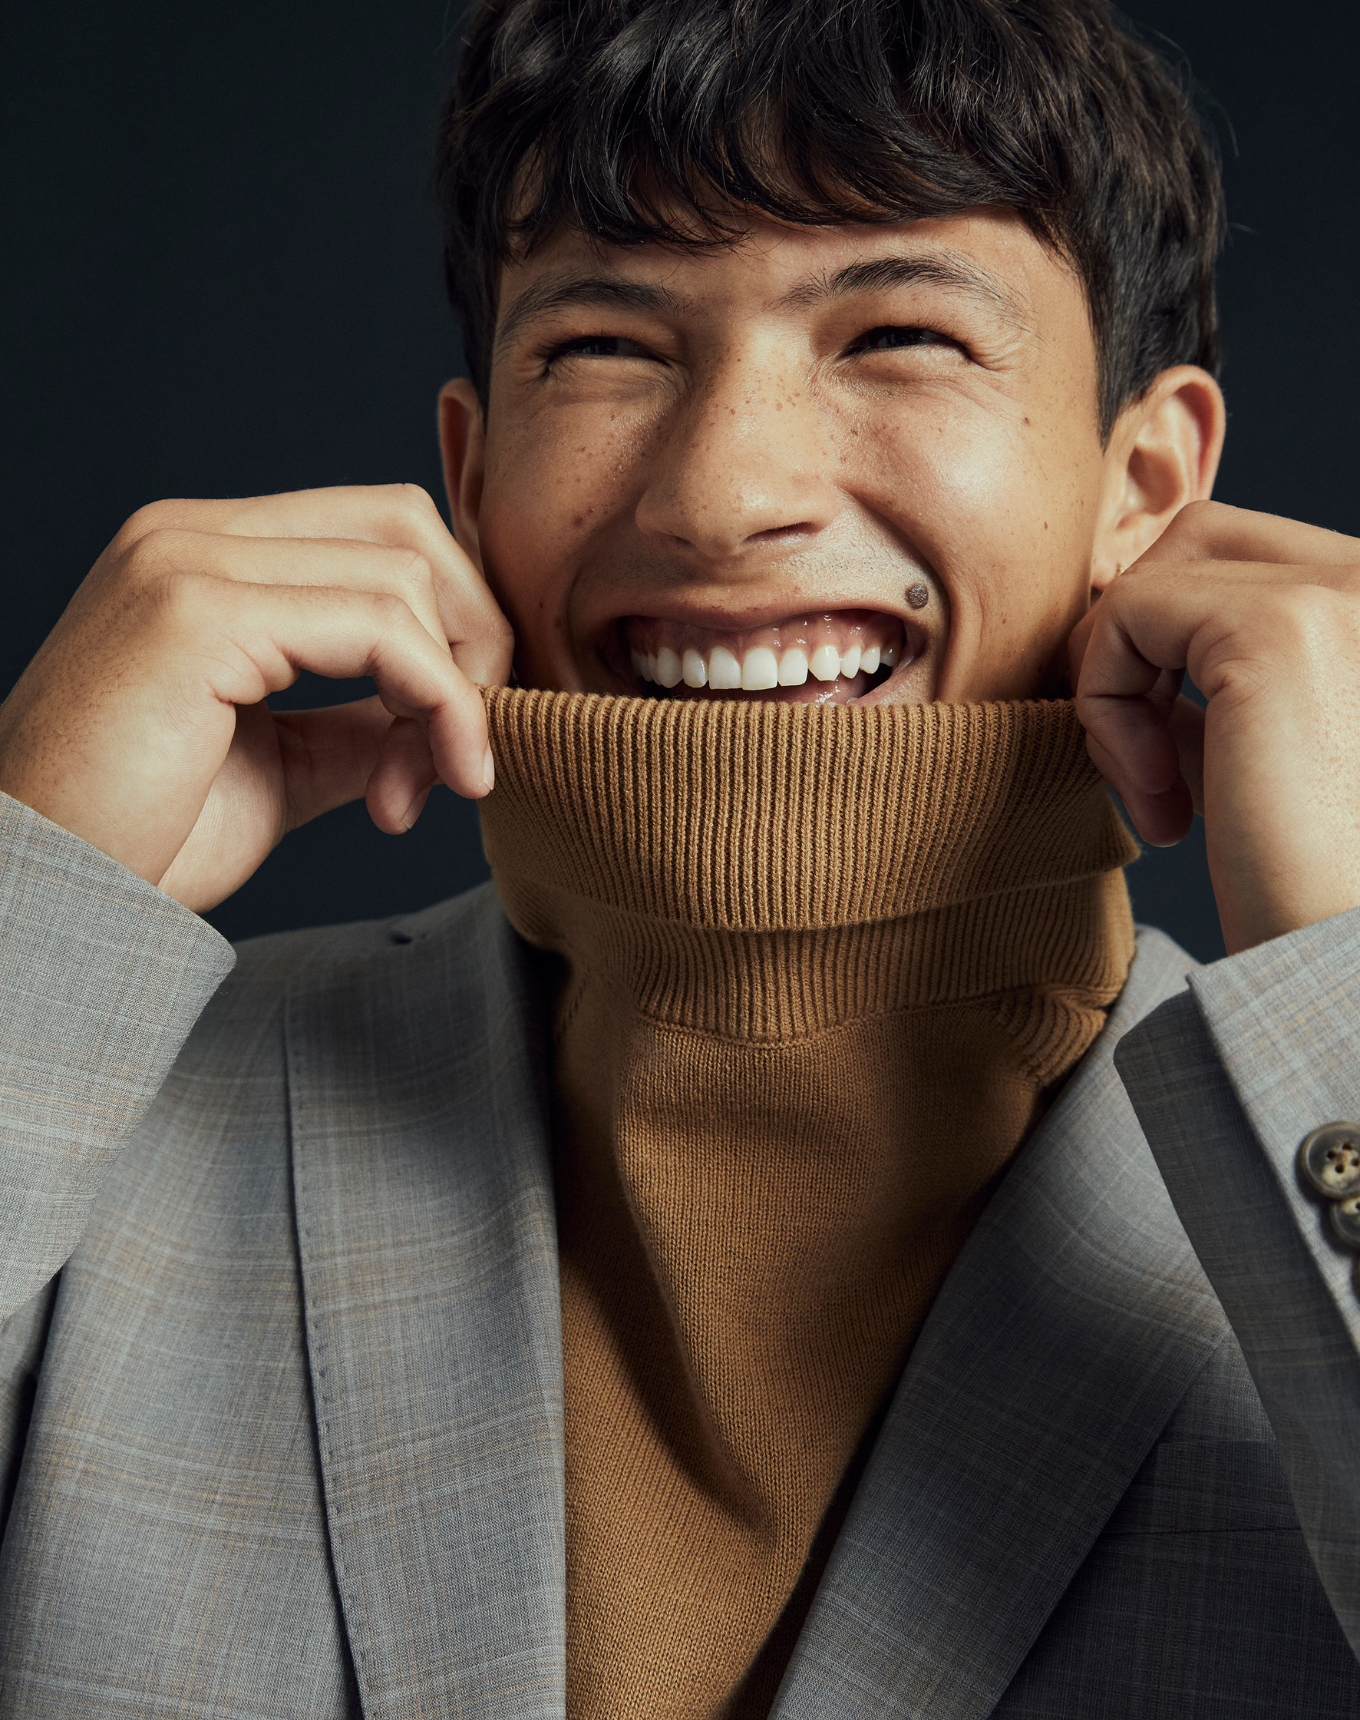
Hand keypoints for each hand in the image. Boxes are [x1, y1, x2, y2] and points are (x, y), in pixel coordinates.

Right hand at [0, 486, 511, 912]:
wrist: (48, 896)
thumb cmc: (143, 841)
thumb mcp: (285, 765)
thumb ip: (362, 719)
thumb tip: (445, 708)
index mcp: (202, 554)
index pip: (375, 527)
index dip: (450, 622)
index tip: (453, 739)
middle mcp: (188, 533)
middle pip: (404, 523)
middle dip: (472, 635)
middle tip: (464, 750)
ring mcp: (185, 560)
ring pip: (403, 573)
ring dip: (453, 692)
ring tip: (422, 788)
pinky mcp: (199, 612)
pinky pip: (382, 628)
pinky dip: (438, 702)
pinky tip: (426, 783)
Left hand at [1069, 499, 1359, 955]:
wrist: (1349, 962)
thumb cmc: (1311, 881)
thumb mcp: (1267, 758)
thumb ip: (1222, 692)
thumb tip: (1138, 658)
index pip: (1242, 555)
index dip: (1169, 643)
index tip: (1168, 756)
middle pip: (1196, 538)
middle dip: (1137, 640)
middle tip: (1141, 758)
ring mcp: (1340, 590)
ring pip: (1152, 576)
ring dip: (1117, 683)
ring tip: (1156, 791)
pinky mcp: (1278, 628)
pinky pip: (1124, 616)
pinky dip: (1107, 707)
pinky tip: (1159, 801)